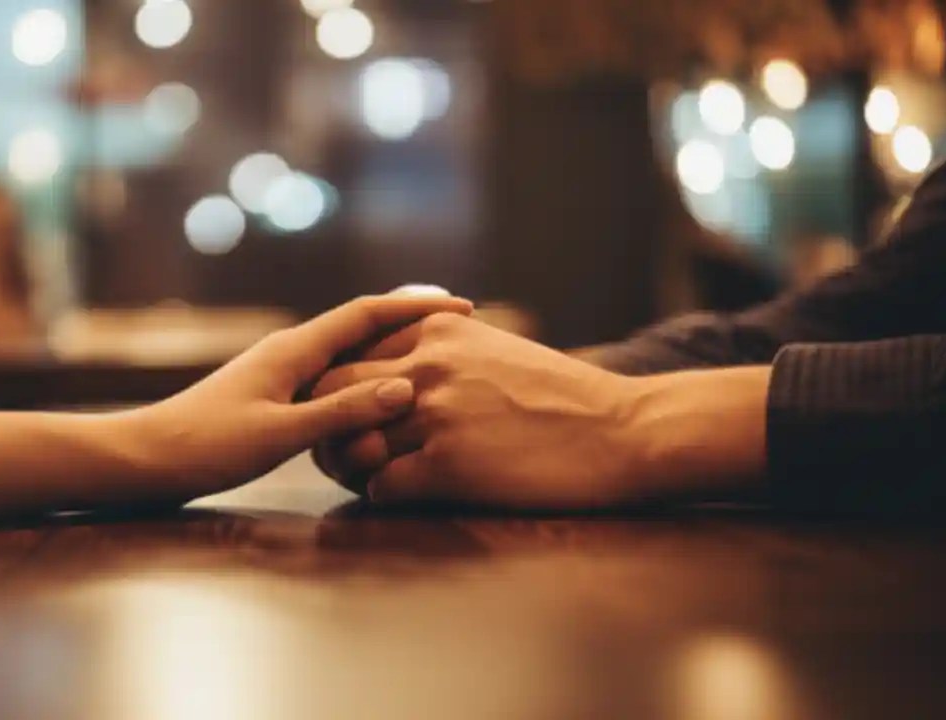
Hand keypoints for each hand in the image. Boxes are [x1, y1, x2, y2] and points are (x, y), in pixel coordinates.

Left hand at [129, 294, 473, 498]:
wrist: (145, 459)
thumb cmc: (206, 445)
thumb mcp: (280, 433)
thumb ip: (341, 412)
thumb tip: (405, 387)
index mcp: (293, 349)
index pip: (367, 314)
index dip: (417, 306)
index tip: (462, 305)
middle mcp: (288, 352)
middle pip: (361, 326)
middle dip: (409, 323)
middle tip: (459, 331)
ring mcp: (278, 374)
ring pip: (346, 355)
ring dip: (387, 352)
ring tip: (430, 361)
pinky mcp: (270, 398)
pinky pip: (330, 380)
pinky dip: (362, 382)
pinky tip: (374, 402)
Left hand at [312, 313, 764, 507]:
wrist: (621, 432)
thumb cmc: (559, 395)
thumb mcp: (491, 349)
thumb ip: (434, 350)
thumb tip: (379, 369)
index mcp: (434, 332)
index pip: (346, 351)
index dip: (332, 385)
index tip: (339, 408)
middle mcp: (427, 367)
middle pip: (331, 392)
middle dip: (324, 423)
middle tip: (336, 448)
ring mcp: (435, 417)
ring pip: (351, 444)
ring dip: (351, 466)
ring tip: (367, 474)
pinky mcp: (447, 467)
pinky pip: (381, 487)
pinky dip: (383, 495)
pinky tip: (407, 494)